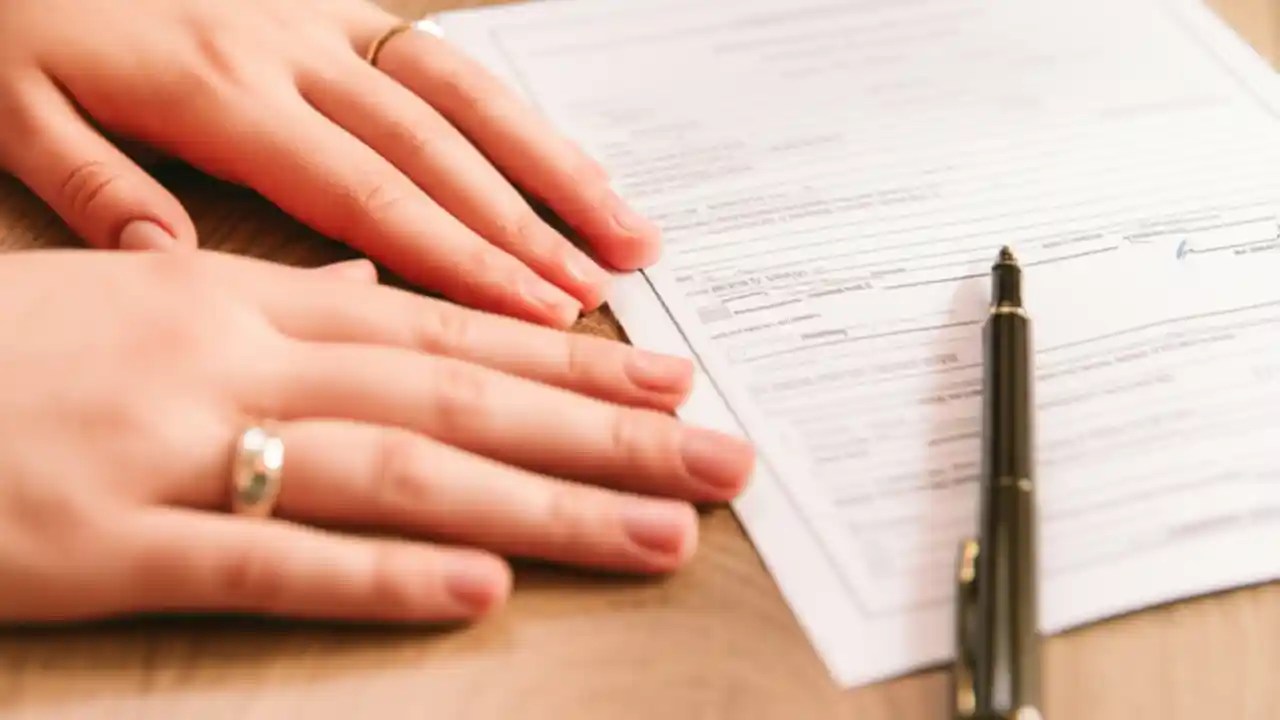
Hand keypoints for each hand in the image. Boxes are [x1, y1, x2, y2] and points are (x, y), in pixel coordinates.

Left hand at [0, 0, 659, 327]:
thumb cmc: (17, 17)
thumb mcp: (14, 103)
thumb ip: (92, 183)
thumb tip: (175, 259)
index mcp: (220, 87)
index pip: (364, 192)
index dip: (455, 257)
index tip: (528, 315)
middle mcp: (294, 50)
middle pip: (436, 149)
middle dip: (524, 228)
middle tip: (597, 294)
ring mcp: (325, 19)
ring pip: (464, 96)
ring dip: (551, 165)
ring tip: (626, 231)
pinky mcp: (335, 2)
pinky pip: (445, 61)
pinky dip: (515, 115)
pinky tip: (564, 160)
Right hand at [0, 250, 752, 622]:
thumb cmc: (4, 351)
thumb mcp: (145, 299)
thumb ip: (279, 301)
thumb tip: (381, 291)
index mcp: (241, 300)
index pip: (445, 329)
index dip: (570, 362)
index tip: (672, 385)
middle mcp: (228, 359)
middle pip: (456, 394)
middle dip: (602, 432)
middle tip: (718, 459)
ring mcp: (169, 448)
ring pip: (394, 470)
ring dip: (538, 505)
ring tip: (655, 534)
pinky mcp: (104, 541)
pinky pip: (263, 557)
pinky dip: (378, 574)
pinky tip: (478, 588)